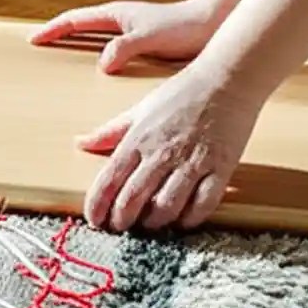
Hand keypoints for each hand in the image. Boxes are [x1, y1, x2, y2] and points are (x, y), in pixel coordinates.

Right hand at [30, 0, 221, 73]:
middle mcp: (119, 18)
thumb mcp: (150, 38)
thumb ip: (125, 48)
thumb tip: (102, 63)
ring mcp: (128, 28)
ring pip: (92, 33)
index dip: (53, 30)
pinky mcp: (139, 39)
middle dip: (58, 32)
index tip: (34, 39)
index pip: (74, 20)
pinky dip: (93, 50)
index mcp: (116, 14)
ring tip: (60, 54)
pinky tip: (96, 66)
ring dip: (74, 40)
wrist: (210, 24)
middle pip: (79, 23)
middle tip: (39, 43)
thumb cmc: (183, 28)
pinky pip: (107, 44)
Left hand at [78, 64, 263, 231]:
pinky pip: (203, 204)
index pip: (109, 179)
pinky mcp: (220, 168)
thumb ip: (110, 131)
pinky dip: (191, 218)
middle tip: (119, 228)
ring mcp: (192, 162)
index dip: (97, 205)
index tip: (94, 220)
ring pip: (166, 206)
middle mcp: (162, 153)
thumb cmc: (182, 93)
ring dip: (154, 222)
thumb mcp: (140, 109)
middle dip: (121, 220)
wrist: (227, 79)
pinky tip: (183, 220)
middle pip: (133, 199)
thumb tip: (80, 142)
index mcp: (139, 138)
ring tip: (149, 224)